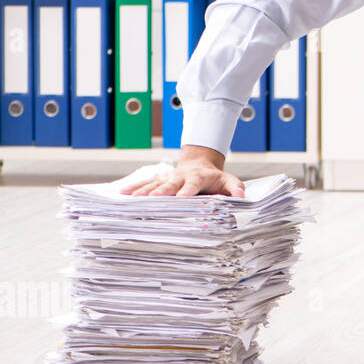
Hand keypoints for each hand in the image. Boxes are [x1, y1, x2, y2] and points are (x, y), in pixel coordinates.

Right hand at [120, 162, 244, 197]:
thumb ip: (235, 189)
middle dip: (162, 191)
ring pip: (155, 183)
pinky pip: (145, 184)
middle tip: (154, 198)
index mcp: (198, 178)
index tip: (183, 197)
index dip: (188, 190)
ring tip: (132, 198)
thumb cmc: (215, 178)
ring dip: (144, 190)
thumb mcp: (229, 181)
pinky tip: (122, 193)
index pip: (194, 184)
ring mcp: (168, 178)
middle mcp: (181, 177)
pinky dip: (135, 188)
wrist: (200, 164)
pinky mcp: (159, 180)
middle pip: (171, 184)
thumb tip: (241, 198)